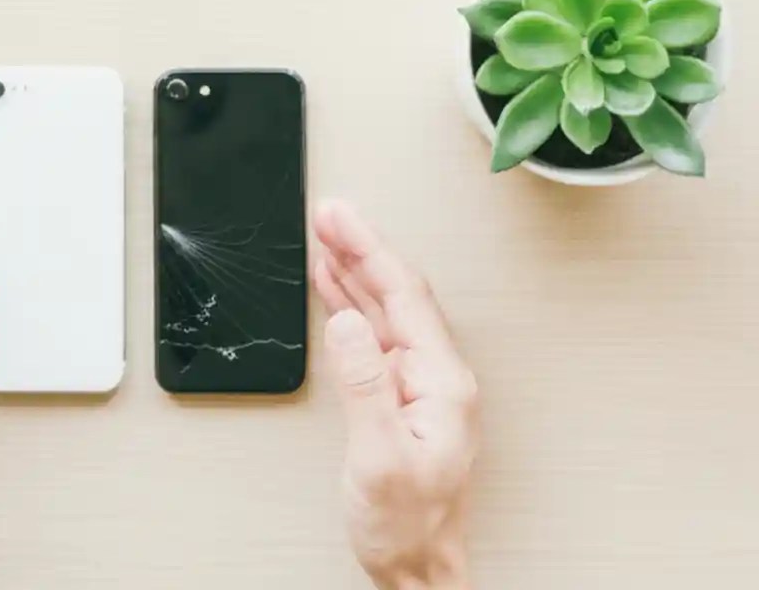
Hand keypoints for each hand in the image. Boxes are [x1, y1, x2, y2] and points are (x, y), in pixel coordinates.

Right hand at [311, 200, 478, 589]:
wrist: (415, 564)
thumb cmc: (406, 523)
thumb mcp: (378, 455)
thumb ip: (364, 386)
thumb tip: (348, 324)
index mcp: (441, 382)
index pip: (403, 298)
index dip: (368, 251)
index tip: (340, 219)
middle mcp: (436, 377)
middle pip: (397, 294)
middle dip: (361, 248)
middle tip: (329, 213)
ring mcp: (418, 385)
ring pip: (385, 311)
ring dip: (355, 271)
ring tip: (327, 237)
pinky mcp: (399, 397)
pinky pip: (375, 336)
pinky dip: (352, 305)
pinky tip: (335, 289)